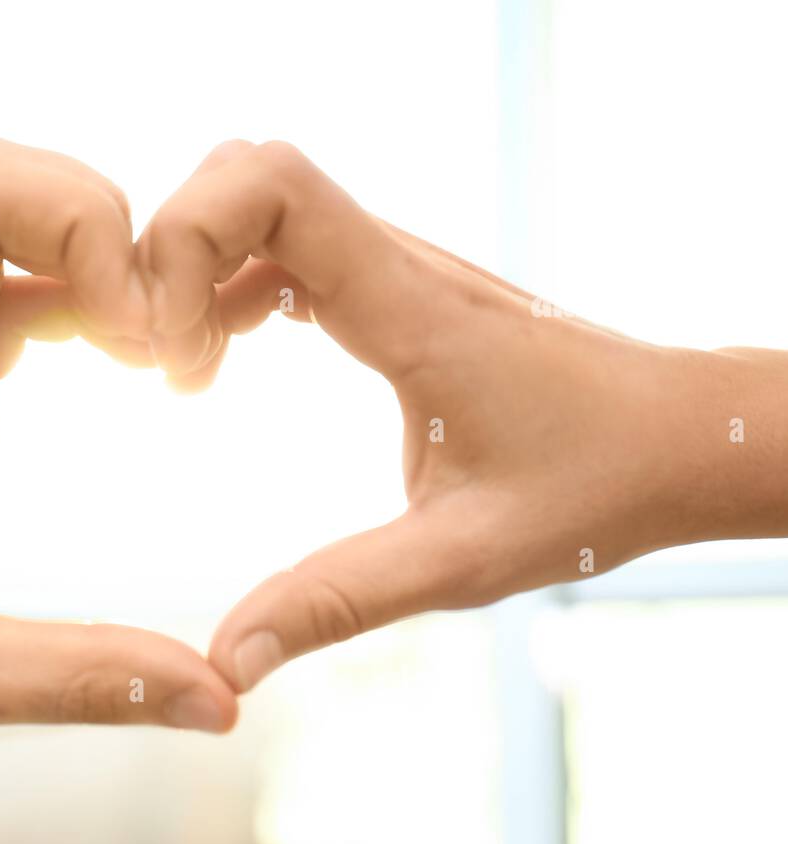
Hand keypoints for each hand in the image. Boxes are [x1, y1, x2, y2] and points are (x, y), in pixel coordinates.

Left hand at [0, 134, 236, 760]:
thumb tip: (219, 702)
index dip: (76, 223)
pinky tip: (122, 368)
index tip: (137, 337)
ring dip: (93, 265)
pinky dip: (76, 305)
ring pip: (3, 234)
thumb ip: (79, 682)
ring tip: (157, 357)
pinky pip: (6, 298)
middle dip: (99, 227)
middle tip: (158, 338)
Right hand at [139, 140, 787, 691]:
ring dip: (198, 266)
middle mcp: (400, 266)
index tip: (175, 354)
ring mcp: (396, 267)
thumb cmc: (594, 488)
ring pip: (261, 200)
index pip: (275, 189)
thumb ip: (337, 602)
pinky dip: (230, 281)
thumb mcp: (460, 561)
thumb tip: (225, 662)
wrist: (681, 437)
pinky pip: (286, 243)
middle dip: (176, 251)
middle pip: (246, 174)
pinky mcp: (394, 286)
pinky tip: (223, 357)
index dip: (190, 239)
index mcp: (412, 310)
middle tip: (169, 363)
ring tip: (187, 370)